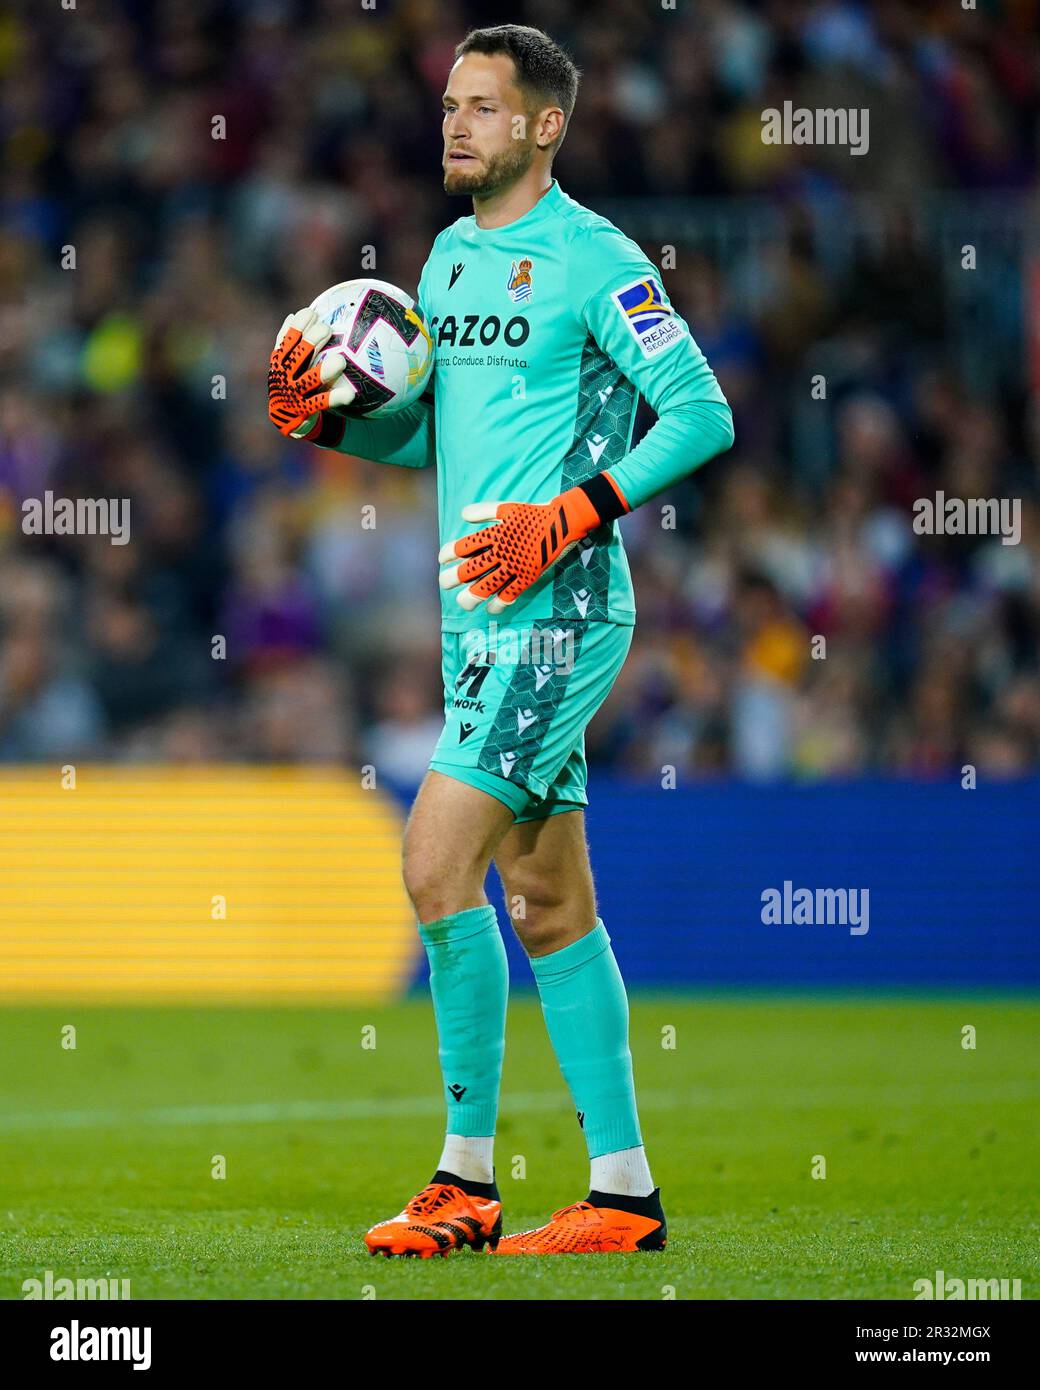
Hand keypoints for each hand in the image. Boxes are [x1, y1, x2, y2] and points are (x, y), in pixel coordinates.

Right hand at [267, 308, 357, 437]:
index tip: (311, 313)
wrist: (285, 420)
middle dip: (310, 341)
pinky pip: (321, 403)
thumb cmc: (293, 382)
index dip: (297, 326)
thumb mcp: (289, 363)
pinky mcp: (304, 410)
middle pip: (297, 356)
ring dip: (323, 371)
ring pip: (308, 380)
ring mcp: (293, 393)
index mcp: (280, 362)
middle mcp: (284, 376)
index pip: (286, 340)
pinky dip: (335, 398)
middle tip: (327, 329)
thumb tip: (295, 315)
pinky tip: (350, 394)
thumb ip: (292, 343)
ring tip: (341, 361)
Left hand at [438, 488, 606, 614]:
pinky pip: (510, 595)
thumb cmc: (533, 514)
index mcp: (494, 534)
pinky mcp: (528, 576)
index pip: (464, 546)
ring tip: (463, 602)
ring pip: (487, 587)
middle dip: (453, 578)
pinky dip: (499, 604)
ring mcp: (514, 566)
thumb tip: (463, 515)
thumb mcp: (507, 507)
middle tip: (444, 583)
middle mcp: (501, 552)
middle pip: (470, 570)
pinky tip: (491, 609)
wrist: (563, 522)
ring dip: (472, 597)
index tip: (442, 559)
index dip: (449, 553)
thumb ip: (484, 511)